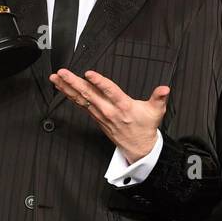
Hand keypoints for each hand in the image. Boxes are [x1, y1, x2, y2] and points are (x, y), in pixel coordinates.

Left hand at [50, 69, 167, 160]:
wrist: (138, 147)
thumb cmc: (145, 127)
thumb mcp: (156, 112)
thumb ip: (159, 98)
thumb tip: (165, 89)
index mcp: (123, 106)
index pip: (110, 92)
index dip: (99, 82)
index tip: (89, 74)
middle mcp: (109, 110)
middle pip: (89, 95)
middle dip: (74, 83)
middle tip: (63, 73)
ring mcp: (100, 114)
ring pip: (81, 99)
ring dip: (67, 88)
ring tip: (56, 78)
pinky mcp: (96, 117)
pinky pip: (81, 104)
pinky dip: (70, 95)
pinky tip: (62, 88)